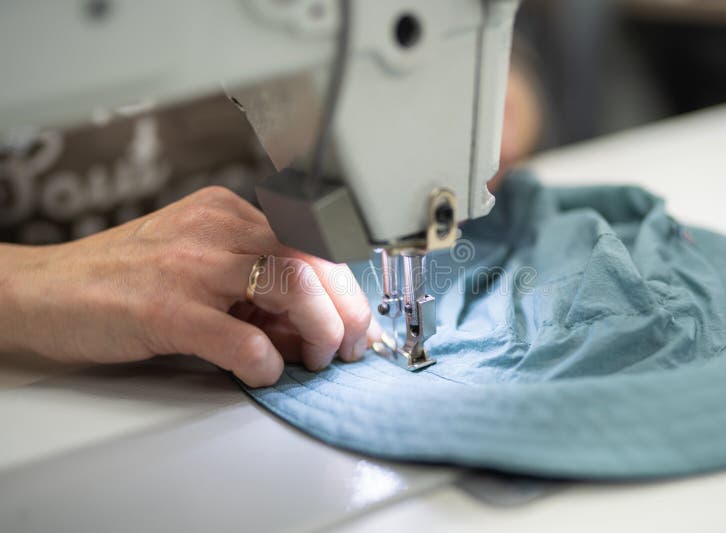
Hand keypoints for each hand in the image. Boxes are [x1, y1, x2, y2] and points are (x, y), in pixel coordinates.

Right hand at [1, 186, 381, 385]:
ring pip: (290, 284)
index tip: (356, 320)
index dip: (345, 285)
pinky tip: (265, 371)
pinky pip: (239, 335)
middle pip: (313, 257)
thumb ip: (253, 292)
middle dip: (345, 308)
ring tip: (315, 358)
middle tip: (349, 346)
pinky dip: (266, 359)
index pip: (311, 240)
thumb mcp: (199, 269)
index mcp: (227, 215)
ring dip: (319, 328)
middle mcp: (215, 230)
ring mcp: (190, 266)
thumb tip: (309, 331)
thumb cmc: (122, 280)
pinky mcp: (165, 308)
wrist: (43, 290)